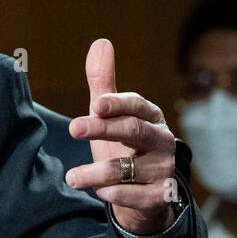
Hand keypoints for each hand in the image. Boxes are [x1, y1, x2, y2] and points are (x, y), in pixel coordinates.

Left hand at [65, 38, 177, 234]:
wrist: (143, 194)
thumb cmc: (123, 146)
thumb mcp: (110, 116)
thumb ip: (103, 84)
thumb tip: (101, 42)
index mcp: (150, 116)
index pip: (136, 105)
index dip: (117, 103)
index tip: (94, 105)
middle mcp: (162, 140)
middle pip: (134, 130)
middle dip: (102, 129)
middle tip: (72, 128)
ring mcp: (165, 168)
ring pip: (130, 168)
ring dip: (98, 172)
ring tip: (71, 177)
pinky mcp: (162, 194)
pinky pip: (137, 195)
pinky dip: (116, 194)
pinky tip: (98, 192)